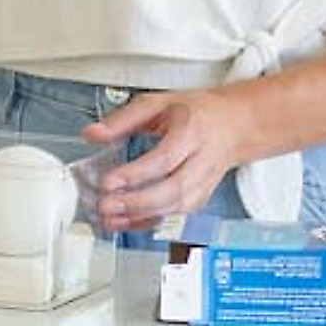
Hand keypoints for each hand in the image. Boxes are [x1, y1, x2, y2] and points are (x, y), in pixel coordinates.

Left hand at [81, 88, 247, 231]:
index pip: (164, 159)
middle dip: (137, 202)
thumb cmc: (194, 112)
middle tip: (105, 206)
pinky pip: (176, 215)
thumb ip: (124, 118)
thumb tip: (92, 134)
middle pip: (173, 190)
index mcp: (191, 131)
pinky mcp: (200, 198)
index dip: (136, 174)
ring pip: (176, 207)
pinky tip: (126, 222)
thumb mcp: (158, 102)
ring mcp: (204, 183)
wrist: (233, 126)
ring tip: (110, 217)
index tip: (108, 181)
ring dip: (141, 216)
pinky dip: (150, 221)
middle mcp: (201, 161)